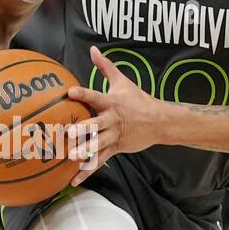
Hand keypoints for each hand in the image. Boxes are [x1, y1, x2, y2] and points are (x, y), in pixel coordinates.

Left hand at [66, 46, 161, 186]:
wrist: (159, 121)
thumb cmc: (138, 100)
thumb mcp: (122, 82)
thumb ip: (105, 67)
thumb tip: (93, 49)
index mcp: (111, 102)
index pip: (95, 96)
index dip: (83, 94)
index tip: (70, 92)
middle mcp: (111, 120)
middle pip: (96, 125)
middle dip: (83, 129)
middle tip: (69, 133)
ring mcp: (114, 136)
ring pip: (98, 144)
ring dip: (85, 150)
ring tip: (72, 157)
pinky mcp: (115, 149)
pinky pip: (99, 161)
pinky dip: (86, 171)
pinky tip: (73, 179)